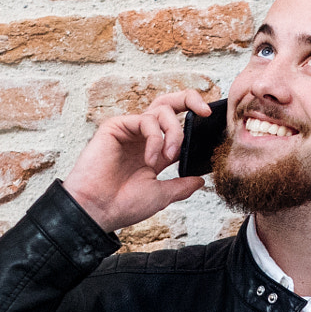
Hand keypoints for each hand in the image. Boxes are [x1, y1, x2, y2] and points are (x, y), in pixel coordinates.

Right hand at [63, 89, 212, 234]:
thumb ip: (181, 185)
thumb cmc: (122, 205)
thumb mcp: (161, 195)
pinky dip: (155, 138)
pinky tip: (150, 159)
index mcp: (155, 150)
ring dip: (174, 132)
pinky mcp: (116, 126)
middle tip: (205, 111)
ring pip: (161, 110)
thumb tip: (202, 180)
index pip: (178, 126)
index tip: (213, 126)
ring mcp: (130, 130)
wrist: (97, 211)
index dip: (195, 121)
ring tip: (169, 155)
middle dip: (190, 100)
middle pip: (169, 104)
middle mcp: (143, 136)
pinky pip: (145, 120)